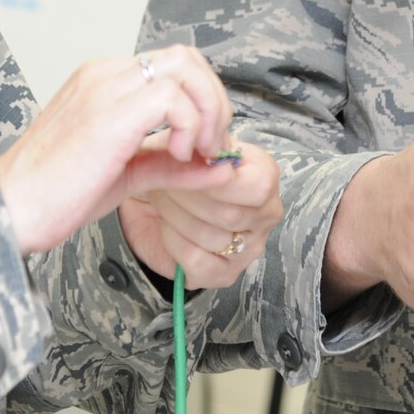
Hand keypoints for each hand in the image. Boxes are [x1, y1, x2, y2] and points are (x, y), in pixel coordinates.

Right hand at [0, 45, 236, 254]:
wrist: (10, 208)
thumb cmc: (56, 194)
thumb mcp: (127, 173)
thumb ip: (172, 164)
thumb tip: (221, 167)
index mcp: (102, 81)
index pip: (173, 65)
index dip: (203, 99)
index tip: (205, 144)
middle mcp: (104, 74)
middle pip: (186, 57)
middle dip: (213, 99)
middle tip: (211, 145)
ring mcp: (105, 88)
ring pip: (185, 67)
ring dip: (207, 110)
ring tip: (197, 152)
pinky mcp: (110, 114)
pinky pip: (172, 97)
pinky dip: (189, 125)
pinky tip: (178, 156)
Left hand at [118, 140, 281, 287]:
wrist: (148, 198)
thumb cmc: (172, 165)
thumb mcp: (182, 143)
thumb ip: (198, 139)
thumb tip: (204, 146)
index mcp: (265, 175)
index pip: (257, 186)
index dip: (213, 179)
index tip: (183, 165)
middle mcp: (266, 214)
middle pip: (231, 214)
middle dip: (186, 196)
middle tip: (162, 180)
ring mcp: (249, 248)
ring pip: (212, 238)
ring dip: (174, 215)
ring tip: (160, 198)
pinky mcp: (224, 274)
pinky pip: (197, 262)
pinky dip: (172, 241)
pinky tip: (165, 226)